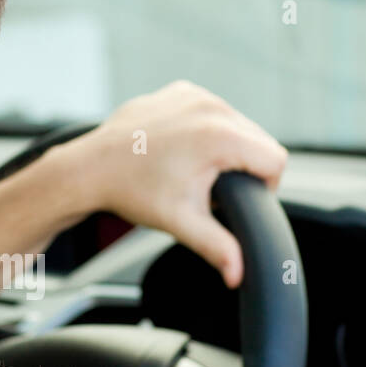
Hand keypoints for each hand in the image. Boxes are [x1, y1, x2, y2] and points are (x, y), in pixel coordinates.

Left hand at [68, 79, 287, 287]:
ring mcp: (195, 95)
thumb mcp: (181, 222)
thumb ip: (218, 247)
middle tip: (211, 189)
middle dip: (244, 167)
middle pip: (259, 140)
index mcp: (220, 136)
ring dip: (227, 147)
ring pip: (237, 123)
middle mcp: (211, 108)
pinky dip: (205, 129)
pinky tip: (182, 150)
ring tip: (195, 170)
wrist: (90, 168)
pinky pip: (211, 111)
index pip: (275, 160)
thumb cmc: (132, 192)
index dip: (265, 187)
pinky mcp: (181, 91)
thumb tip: (238, 275)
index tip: (238, 200)